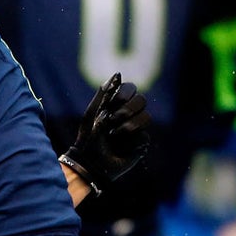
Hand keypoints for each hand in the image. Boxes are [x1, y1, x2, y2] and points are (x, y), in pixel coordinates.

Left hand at [59, 73, 150, 195]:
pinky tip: (121, 148)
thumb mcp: (92, 113)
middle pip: (142, 100)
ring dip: (130, 126)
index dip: (126, 93)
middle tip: (114, 120)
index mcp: (117, 105)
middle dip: (128, 109)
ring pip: (147, 117)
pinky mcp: (140, 144)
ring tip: (115, 135)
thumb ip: (104, 93)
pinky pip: (145, 137)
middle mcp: (129, 115)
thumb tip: (118, 73)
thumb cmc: (88, 137)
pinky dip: (132, 141)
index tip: (116, 101)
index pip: (131, 89)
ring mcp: (136, 129)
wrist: (90, 162)